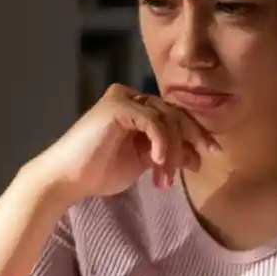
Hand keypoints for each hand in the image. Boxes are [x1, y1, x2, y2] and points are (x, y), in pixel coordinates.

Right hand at [28, 84, 219, 202]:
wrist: (68, 178)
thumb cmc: (99, 171)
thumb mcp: (143, 162)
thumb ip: (167, 153)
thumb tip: (197, 155)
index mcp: (137, 108)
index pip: (174, 115)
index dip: (194, 133)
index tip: (208, 153)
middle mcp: (131, 97)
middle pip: (175, 113)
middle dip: (190, 139)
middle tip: (199, 162)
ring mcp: (123, 98)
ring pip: (166, 118)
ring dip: (172, 151)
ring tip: (165, 178)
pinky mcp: (117, 105)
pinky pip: (152, 121)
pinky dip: (161, 142)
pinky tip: (157, 161)